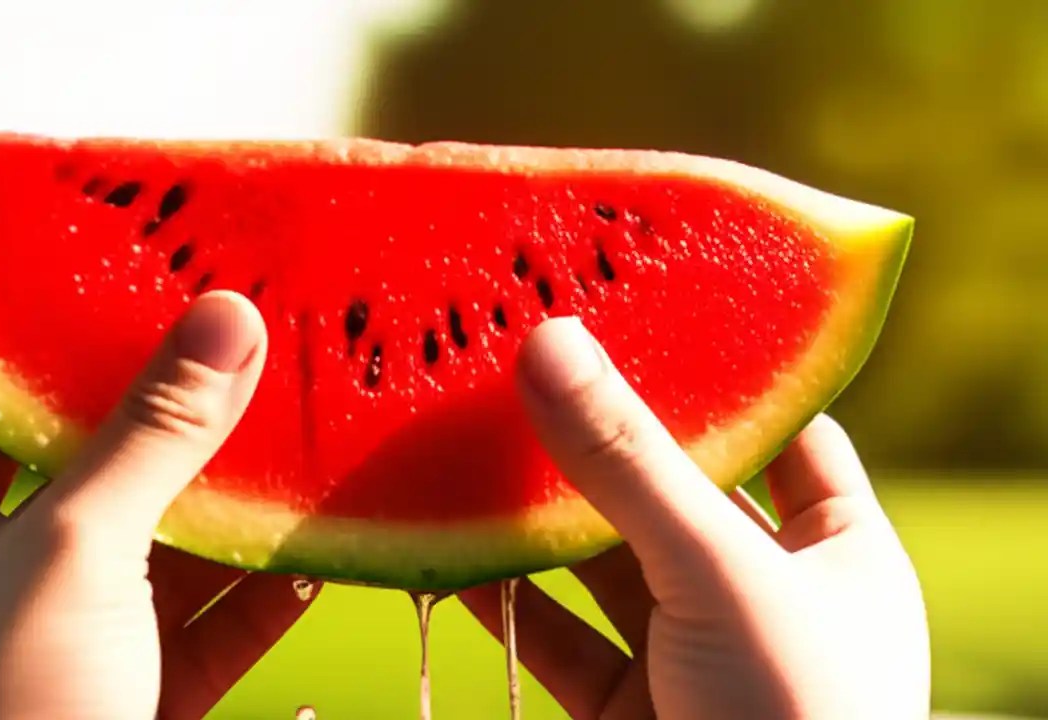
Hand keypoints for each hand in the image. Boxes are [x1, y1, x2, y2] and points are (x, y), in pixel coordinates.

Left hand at [0, 292, 319, 719]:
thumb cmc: (13, 699)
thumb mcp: (80, 543)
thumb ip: (154, 431)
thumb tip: (227, 313)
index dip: (61, 365)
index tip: (144, 312)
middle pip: (98, 485)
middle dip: (175, 437)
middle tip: (248, 369)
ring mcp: (71, 650)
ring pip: (162, 562)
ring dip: (232, 519)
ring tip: (298, 453)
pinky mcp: (133, 703)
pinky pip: (202, 634)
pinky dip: (256, 599)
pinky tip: (311, 560)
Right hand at [460, 318, 930, 719]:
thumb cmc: (794, 719)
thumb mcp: (720, 573)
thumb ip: (628, 464)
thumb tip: (549, 342)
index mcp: (839, 553)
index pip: (779, 427)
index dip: (713, 368)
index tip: (630, 309)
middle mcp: (768, 597)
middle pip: (672, 491)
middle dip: (598, 438)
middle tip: (524, 364)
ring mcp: (695, 655)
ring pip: (604, 565)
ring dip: (539, 517)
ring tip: (470, 442)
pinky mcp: (632, 710)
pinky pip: (561, 638)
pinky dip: (509, 600)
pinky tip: (455, 549)